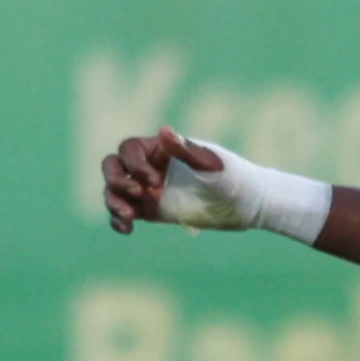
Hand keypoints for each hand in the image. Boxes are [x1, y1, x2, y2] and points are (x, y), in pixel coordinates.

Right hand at [100, 130, 249, 232]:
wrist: (246, 204)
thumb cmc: (232, 177)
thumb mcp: (211, 164)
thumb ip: (186, 151)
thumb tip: (163, 131)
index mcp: (161, 149)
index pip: (130, 149)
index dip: (134, 165)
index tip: (156, 182)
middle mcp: (149, 166)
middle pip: (113, 166)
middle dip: (116, 180)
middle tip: (137, 194)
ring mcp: (148, 189)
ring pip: (114, 190)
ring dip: (114, 202)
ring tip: (130, 218)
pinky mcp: (150, 210)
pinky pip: (123, 213)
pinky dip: (118, 220)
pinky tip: (127, 229)